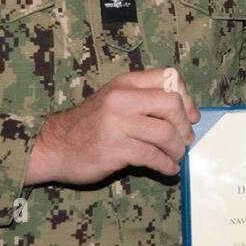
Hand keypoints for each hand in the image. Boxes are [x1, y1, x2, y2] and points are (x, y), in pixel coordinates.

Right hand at [26, 67, 199, 185]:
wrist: (54, 146)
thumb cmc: (90, 124)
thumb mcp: (114, 100)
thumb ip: (144, 100)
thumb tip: (186, 114)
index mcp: (125, 83)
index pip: (168, 77)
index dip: (186, 97)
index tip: (190, 116)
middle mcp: (122, 99)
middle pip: (172, 104)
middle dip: (184, 126)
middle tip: (185, 140)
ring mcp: (118, 124)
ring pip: (165, 133)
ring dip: (177, 149)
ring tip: (176, 157)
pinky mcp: (116, 149)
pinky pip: (153, 156)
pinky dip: (166, 165)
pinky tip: (168, 169)